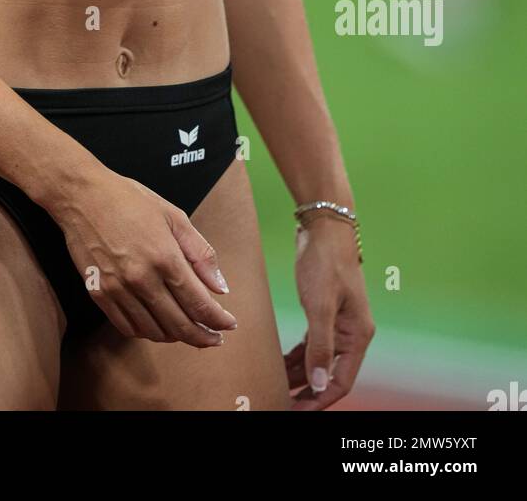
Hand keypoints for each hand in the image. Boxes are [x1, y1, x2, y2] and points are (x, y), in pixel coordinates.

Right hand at [54, 168, 237, 345]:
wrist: (83, 196)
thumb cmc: (129, 200)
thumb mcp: (174, 216)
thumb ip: (201, 254)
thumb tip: (220, 288)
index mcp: (164, 257)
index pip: (199, 304)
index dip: (218, 320)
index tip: (228, 325)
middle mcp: (141, 278)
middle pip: (179, 325)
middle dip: (203, 336)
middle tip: (214, 338)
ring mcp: (118, 289)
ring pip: (154, 331)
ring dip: (176, 337)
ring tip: (187, 330)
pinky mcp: (99, 294)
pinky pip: (127, 327)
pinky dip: (147, 333)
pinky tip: (157, 325)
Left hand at [285, 215, 374, 409]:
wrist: (324, 226)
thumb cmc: (325, 262)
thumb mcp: (320, 305)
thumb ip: (320, 346)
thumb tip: (319, 384)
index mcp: (358, 335)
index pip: (342, 381)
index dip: (320, 400)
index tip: (296, 411)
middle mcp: (352, 333)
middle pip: (331, 375)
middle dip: (309, 392)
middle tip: (284, 404)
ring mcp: (340, 323)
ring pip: (320, 361)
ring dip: (301, 376)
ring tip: (278, 389)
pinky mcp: (326, 312)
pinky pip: (313, 344)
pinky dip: (299, 357)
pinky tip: (282, 364)